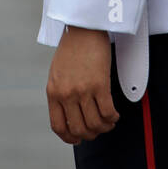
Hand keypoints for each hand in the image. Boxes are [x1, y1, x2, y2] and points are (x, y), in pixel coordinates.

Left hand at [46, 25, 118, 143]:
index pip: (58, 126)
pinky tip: (115, 114)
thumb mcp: (57, 73)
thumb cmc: (71, 48)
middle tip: (97, 129)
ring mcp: (82, 90)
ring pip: (95, 124)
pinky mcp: (99, 85)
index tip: (77, 139)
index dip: (69, 138)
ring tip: (108, 122)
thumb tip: (68, 114)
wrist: (83, 28)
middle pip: (79, 129)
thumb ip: (60, 93)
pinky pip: (107, 113)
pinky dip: (113, 118)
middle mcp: (66, 94)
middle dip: (90, 134)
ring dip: (104, 127)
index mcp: (53, 92)